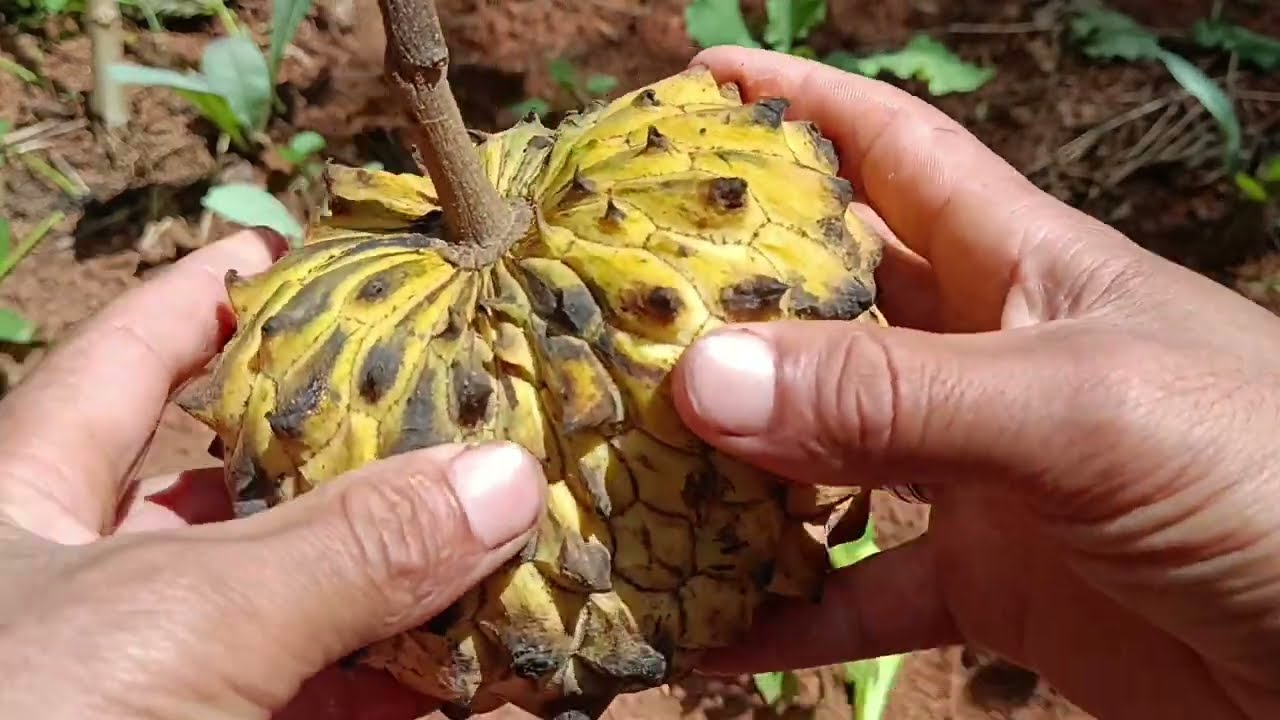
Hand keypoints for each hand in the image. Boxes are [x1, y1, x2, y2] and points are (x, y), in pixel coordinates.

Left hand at [0, 230, 544, 719]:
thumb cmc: (17, 710)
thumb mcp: (171, 618)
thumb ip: (340, 549)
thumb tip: (502, 475)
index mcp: (34, 494)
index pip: (138, 351)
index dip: (223, 291)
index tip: (326, 255)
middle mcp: (99, 580)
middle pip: (252, 482)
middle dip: (366, 449)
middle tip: (477, 408)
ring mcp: (162, 677)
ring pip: (307, 606)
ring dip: (414, 583)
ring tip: (518, 537)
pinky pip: (336, 702)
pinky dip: (413, 690)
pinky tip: (490, 673)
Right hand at [672, 48, 1279, 719]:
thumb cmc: (1268, 477)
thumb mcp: (1079, 412)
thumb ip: (895, 397)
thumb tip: (706, 378)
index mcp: (1024, 266)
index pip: (892, 151)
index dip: (798, 106)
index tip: (690, 84)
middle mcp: (988, 357)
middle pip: (831, 304)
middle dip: (728, 297)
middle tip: (608, 299)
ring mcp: (982, 473)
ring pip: (826, 451)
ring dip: (738, 466)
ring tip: (631, 467)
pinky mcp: (989, 581)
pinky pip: (864, 589)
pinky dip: (796, 612)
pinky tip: (721, 632)